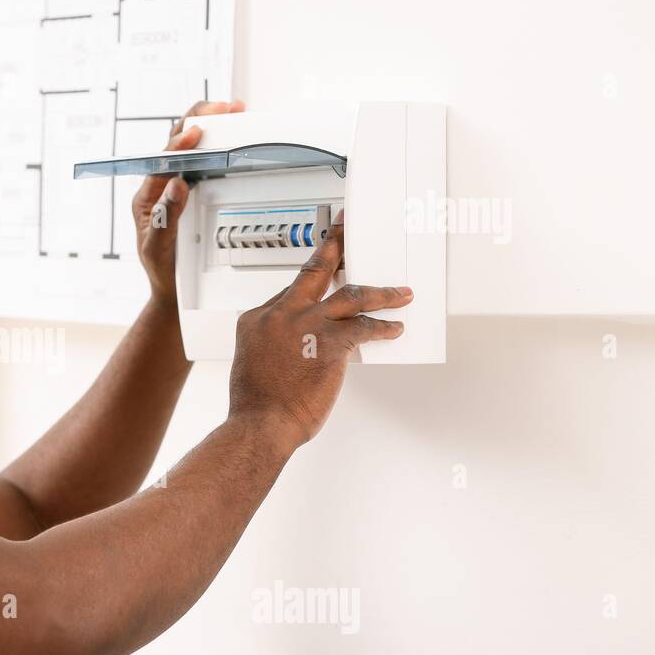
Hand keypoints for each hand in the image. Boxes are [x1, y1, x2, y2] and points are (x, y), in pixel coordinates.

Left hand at [133, 99, 245, 308]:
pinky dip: (221, 144)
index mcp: (148, 196)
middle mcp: (162, 186)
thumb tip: (176, 184)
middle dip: (200, 119)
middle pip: (177, 141)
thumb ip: (165, 219)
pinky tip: (235, 134)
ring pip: (193, 147)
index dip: (179, 142)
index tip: (197, 132)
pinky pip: (207, 161)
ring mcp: (179, 186)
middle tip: (227, 107)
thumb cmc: (161, 270)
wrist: (172, 288)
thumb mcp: (158, 249)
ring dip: (212, 125)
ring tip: (235, 111)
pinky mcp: (196, 191)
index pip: (162, 159)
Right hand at [227, 212, 413, 448]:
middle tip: (346, 228)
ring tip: (399, 292)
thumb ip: (278, 345)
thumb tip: (305, 345)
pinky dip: (382, 327)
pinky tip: (393, 328)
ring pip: (350, 296)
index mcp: (256, 319)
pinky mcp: (329, 342)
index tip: (322, 266)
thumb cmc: (257, 405)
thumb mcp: (254, 363)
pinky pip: (364, 327)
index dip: (311, 281)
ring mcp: (304, 325)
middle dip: (335, 245)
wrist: (260, 426)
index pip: (290, 292)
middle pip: (314, 270)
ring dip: (380, 293)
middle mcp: (278, 314)